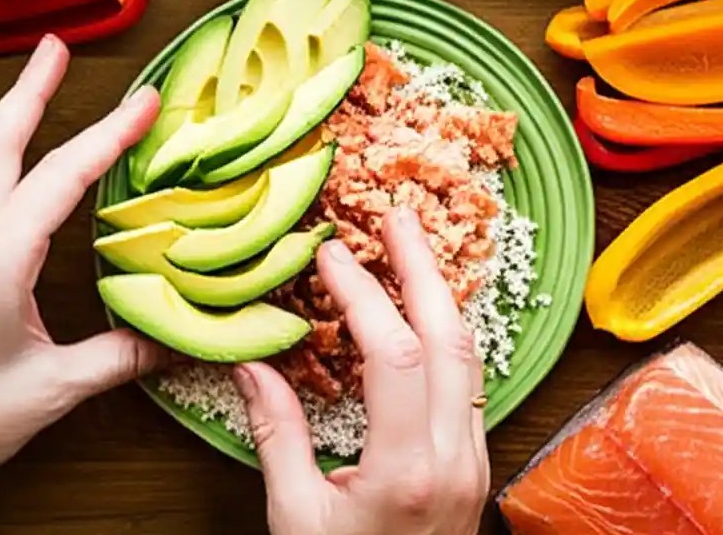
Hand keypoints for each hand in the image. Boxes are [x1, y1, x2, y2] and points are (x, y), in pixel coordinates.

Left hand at [0, 36, 166, 519]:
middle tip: (60, 45)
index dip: (110, 134)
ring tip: (25, 70)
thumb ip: (118, 357)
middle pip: (3, 142)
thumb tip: (178, 338)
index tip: (146, 99)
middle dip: (36, 90)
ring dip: (2, 110)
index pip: (64, 177)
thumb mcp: (49, 391)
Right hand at [234, 207, 489, 534]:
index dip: (363, 293)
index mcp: (406, 473)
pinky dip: (446, 336)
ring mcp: (472, 465)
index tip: (330, 252)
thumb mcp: (295, 518)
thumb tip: (250, 363)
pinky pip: (468, 385)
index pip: (396, 355)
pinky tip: (422, 314)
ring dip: (440, 297)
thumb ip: (276, 434)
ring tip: (411, 251)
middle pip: (452, 341)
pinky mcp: (473, 469)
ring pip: (470, 360)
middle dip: (423, 269)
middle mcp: (453, 462)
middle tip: (397, 217)